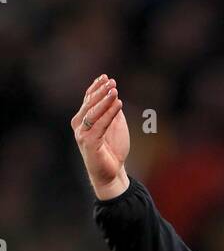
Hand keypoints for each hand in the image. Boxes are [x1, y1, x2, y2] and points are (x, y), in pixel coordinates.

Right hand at [72, 74, 129, 199]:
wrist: (112, 173)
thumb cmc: (113, 151)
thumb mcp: (114, 126)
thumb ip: (112, 111)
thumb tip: (114, 94)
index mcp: (83, 119)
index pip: (88, 99)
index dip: (96, 87)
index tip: (105, 77)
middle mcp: (79, 125)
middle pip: (90, 103)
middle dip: (101, 91)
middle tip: (112, 81)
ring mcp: (82, 133)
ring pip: (94, 112)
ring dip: (105, 100)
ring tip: (115, 90)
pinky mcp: (88, 142)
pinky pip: (101, 124)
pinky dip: (110, 113)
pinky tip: (118, 105)